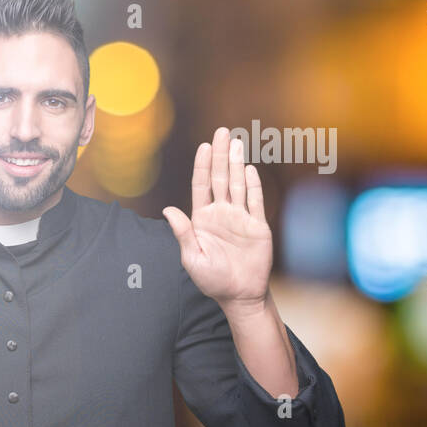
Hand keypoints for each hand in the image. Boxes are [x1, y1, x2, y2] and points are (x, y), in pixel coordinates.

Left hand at [162, 127, 272, 317]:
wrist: (240, 295)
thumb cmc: (212, 279)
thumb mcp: (192, 258)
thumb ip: (183, 233)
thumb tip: (168, 209)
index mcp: (202, 219)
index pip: (201, 186)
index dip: (202, 166)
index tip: (203, 146)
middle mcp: (221, 214)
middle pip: (220, 178)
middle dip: (220, 155)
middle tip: (221, 131)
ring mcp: (240, 218)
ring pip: (238, 184)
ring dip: (236, 163)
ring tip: (235, 142)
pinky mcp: (257, 226)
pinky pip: (255, 201)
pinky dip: (253, 184)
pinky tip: (249, 168)